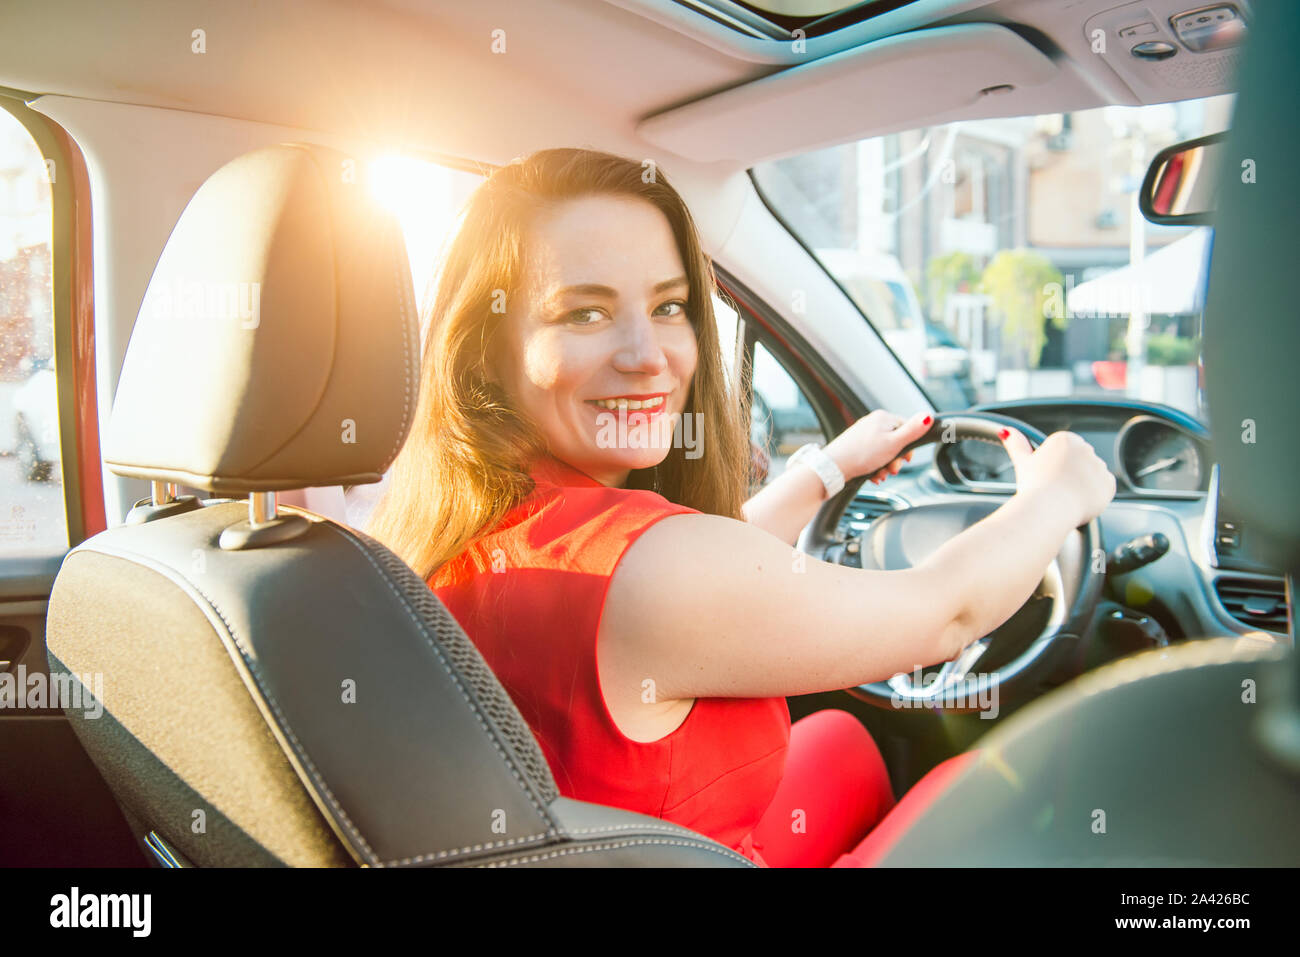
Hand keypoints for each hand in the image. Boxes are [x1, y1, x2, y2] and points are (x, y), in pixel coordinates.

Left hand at [824, 410, 933, 484]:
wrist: (834, 467)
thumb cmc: (862, 454)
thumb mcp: (894, 443)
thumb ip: (913, 430)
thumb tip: (929, 416)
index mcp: (883, 418)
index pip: (907, 428)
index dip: (908, 447)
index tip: (906, 459)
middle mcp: (872, 423)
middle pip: (895, 442)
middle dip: (895, 460)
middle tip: (891, 469)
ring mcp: (863, 435)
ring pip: (884, 452)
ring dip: (885, 466)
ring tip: (879, 474)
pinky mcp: (855, 447)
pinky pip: (872, 457)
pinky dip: (875, 467)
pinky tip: (872, 475)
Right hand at [999, 428, 1115, 526]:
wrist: (1048, 510)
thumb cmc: (1034, 487)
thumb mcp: (1023, 462)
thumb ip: (1016, 444)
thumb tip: (1006, 431)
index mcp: (1065, 439)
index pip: (1066, 451)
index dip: (1056, 466)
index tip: (1048, 476)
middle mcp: (1086, 448)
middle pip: (1080, 462)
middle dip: (1071, 473)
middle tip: (1055, 488)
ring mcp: (1099, 466)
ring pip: (1091, 475)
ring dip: (1083, 484)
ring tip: (1065, 496)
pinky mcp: (1108, 483)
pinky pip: (1103, 488)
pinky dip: (1094, 495)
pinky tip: (1078, 500)